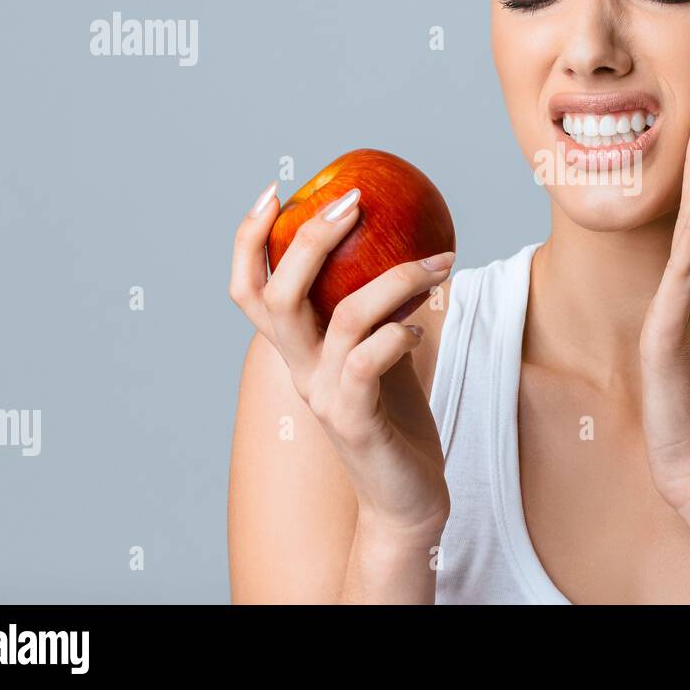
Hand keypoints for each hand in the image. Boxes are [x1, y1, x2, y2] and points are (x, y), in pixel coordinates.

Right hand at [229, 183, 453, 540]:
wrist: (406, 499)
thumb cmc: (397, 419)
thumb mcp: (381, 351)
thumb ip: (377, 307)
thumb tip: (404, 239)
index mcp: (298, 350)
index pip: (250, 288)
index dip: (249, 239)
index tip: (276, 190)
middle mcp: (300, 370)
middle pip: (277, 295)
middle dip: (309, 238)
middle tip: (354, 200)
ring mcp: (324, 398)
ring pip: (343, 318)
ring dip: (395, 278)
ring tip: (439, 261)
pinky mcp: (356, 423)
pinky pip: (368, 363)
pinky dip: (397, 332)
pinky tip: (422, 325)